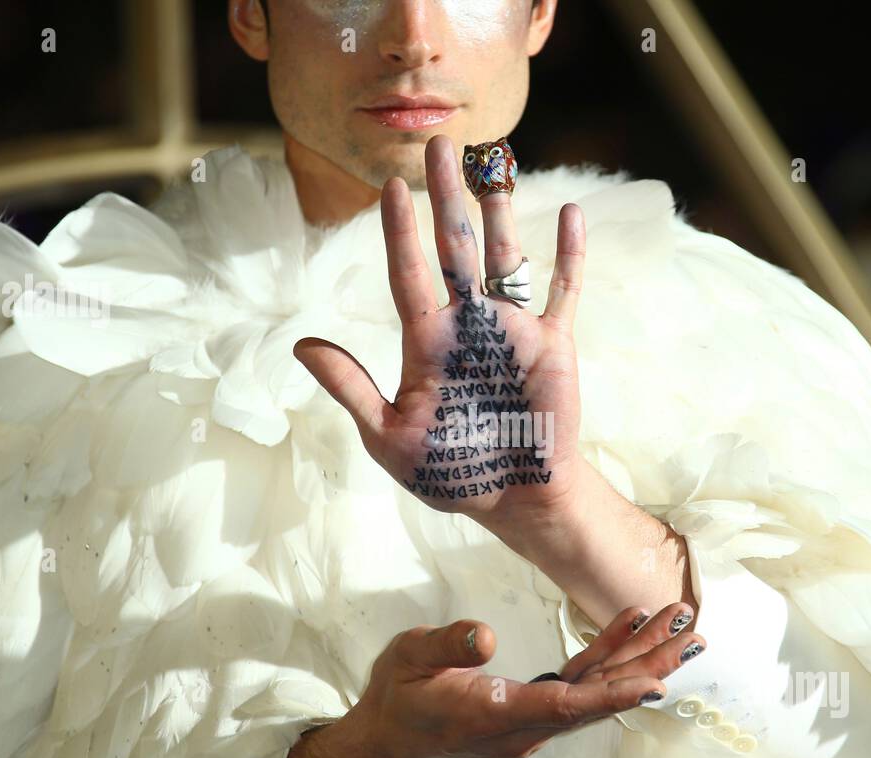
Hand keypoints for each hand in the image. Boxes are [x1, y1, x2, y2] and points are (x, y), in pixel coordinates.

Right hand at [286, 606, 703, 757]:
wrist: (386, 753)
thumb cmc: (396, 704)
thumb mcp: (408, 660)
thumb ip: (448, 646)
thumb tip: (486, 635)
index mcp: (497, 714)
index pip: (567, 705)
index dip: (614, 693)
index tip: (657, 681)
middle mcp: (526, 725)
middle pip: (600, 698)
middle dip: (649, 664)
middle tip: (693, 634)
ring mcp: (531, 722)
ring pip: (596, 692)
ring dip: (638, 659)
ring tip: (677, 627)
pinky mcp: (529, 712)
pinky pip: (577, 686)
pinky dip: (605, 659)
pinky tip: (626, 630)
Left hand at [293, 134, 585, 523]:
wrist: (515, 499)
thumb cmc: (451, 473)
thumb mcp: (389, 436)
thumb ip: (350, 388)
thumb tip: (300, 345)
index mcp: (426, 341)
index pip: (407, 273)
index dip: (398, 230)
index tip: (389, 185)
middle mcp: (467, 324)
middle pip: (453, 246)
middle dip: (445, 196)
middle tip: (436, 144)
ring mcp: (512, 330)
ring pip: (504, 254)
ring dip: (500, 208)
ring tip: (493, 158)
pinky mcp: (552, 344)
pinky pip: (562, 291)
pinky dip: (568, 255)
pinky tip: (571, 213)